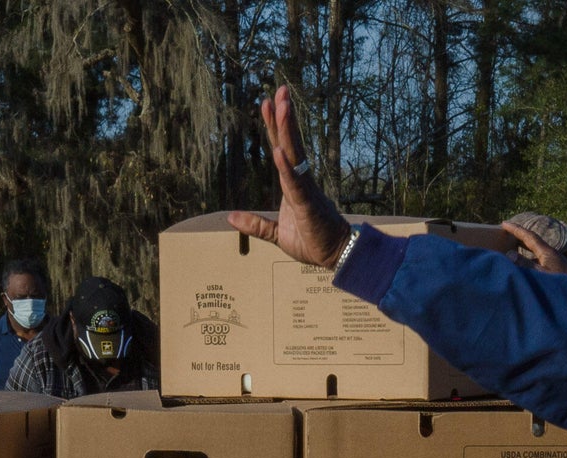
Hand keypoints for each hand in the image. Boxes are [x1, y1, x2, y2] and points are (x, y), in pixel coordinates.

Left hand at [228, 86, 352, 268]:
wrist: (336, 257)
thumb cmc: (312, 242)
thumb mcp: (277, 235)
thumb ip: (256, 225)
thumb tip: (231, 217)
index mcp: (293, 185)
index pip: (282, 149)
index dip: (273, 127)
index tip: (267, 103)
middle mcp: (301, 181)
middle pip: (290, 144)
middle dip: (283, 117)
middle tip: (280, 90)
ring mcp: (306, 191)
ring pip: (295, 156)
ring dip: (287, 130)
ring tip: (282, 105)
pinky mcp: (308, 206)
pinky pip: (295, 184)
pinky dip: (286, 168)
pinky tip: (278, 150)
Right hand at [502, 220, 566, 276]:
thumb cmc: (561, 286)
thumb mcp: (541, 275)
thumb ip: (525, 265)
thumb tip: (510, 254)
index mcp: (546, 252)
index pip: (529, 237)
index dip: (516, 230)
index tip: (504, 224)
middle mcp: (550, 254)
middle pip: (533, 240)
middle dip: (520, 235)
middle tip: (508, 231)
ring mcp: (554, 261)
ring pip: (536, 250)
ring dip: (525, 246)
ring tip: (514, 245)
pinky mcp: (556, 269)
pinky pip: (539, 258)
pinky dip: (530, 257)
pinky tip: (527, 263)